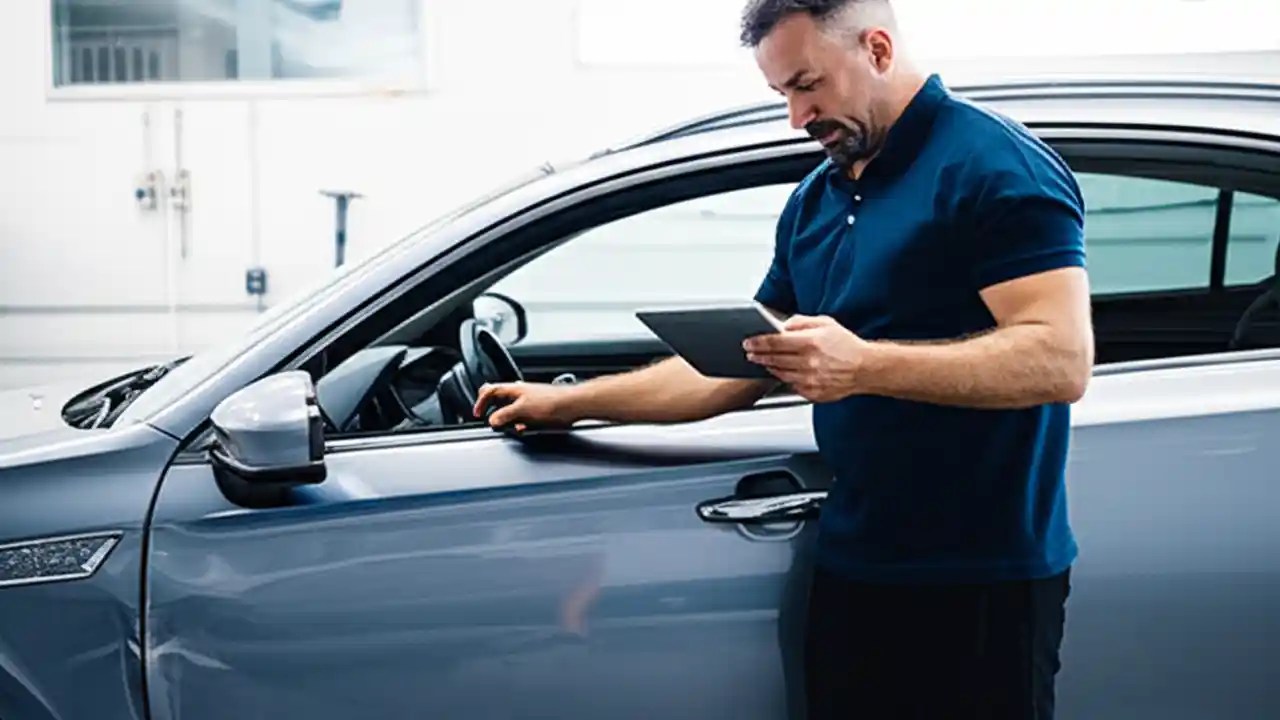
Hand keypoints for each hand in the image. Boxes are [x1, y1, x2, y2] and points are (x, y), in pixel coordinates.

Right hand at [473, 381, 576, 431]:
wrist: (572, 405)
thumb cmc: (551, 402)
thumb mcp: (522, 410)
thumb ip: (504, 415)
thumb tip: (492, 420)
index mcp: (512, 389)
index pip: (488, 390)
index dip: (480, 402)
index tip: (477, 414)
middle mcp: (519, 393)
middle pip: (498, 399)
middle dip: (492, 410)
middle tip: (490, 420)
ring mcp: (528, 400)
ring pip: (510, 409)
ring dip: (507, 419)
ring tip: (510, 427)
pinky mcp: (536, 409)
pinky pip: (522, 416)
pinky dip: (519, 423)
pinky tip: (524, 428)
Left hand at [743, 315, 870, 402]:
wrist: (865, 368)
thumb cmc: (848, 345)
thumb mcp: (826, 323)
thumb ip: (801, 323)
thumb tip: (783, 325)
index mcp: (811, 343)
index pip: (775, 342)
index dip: (758, 342)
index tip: (749, 342)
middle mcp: (809, 362)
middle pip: (774, 359)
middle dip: (759, 356)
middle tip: (751, 353)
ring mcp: (810, 379)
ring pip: (780, 374)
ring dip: (769, 367)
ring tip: (764, 362)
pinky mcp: (813, 393)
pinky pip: (792, 386)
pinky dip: (785, 379)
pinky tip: (783, 372)